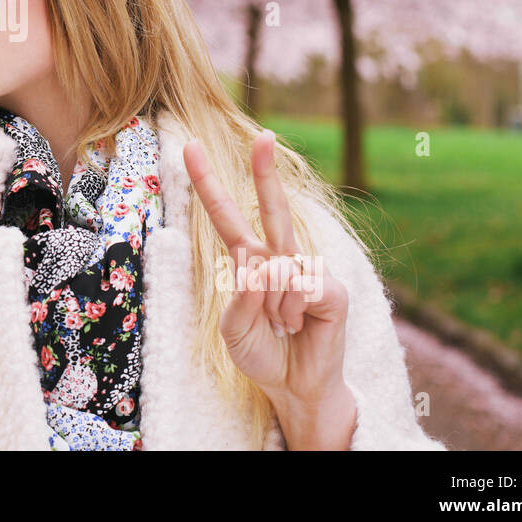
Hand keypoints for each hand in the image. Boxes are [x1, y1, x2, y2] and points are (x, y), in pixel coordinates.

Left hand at [182, 130, 349, 412]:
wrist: (294, 386)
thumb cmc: (261, 352)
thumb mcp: (233, 329)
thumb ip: (241, 299)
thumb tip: (263, 269)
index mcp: (249, 260)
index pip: (225, 215)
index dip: (208, 183)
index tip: (191, 147)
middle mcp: (278, 257)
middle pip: (270, 206)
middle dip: (265, 170)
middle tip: (263, 135)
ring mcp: (307, 269)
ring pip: (274, 269)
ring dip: (270, 308)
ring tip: (282, 327)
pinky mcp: (330, 288)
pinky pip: (298, 289)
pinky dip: (291, 314)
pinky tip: (301, 327)